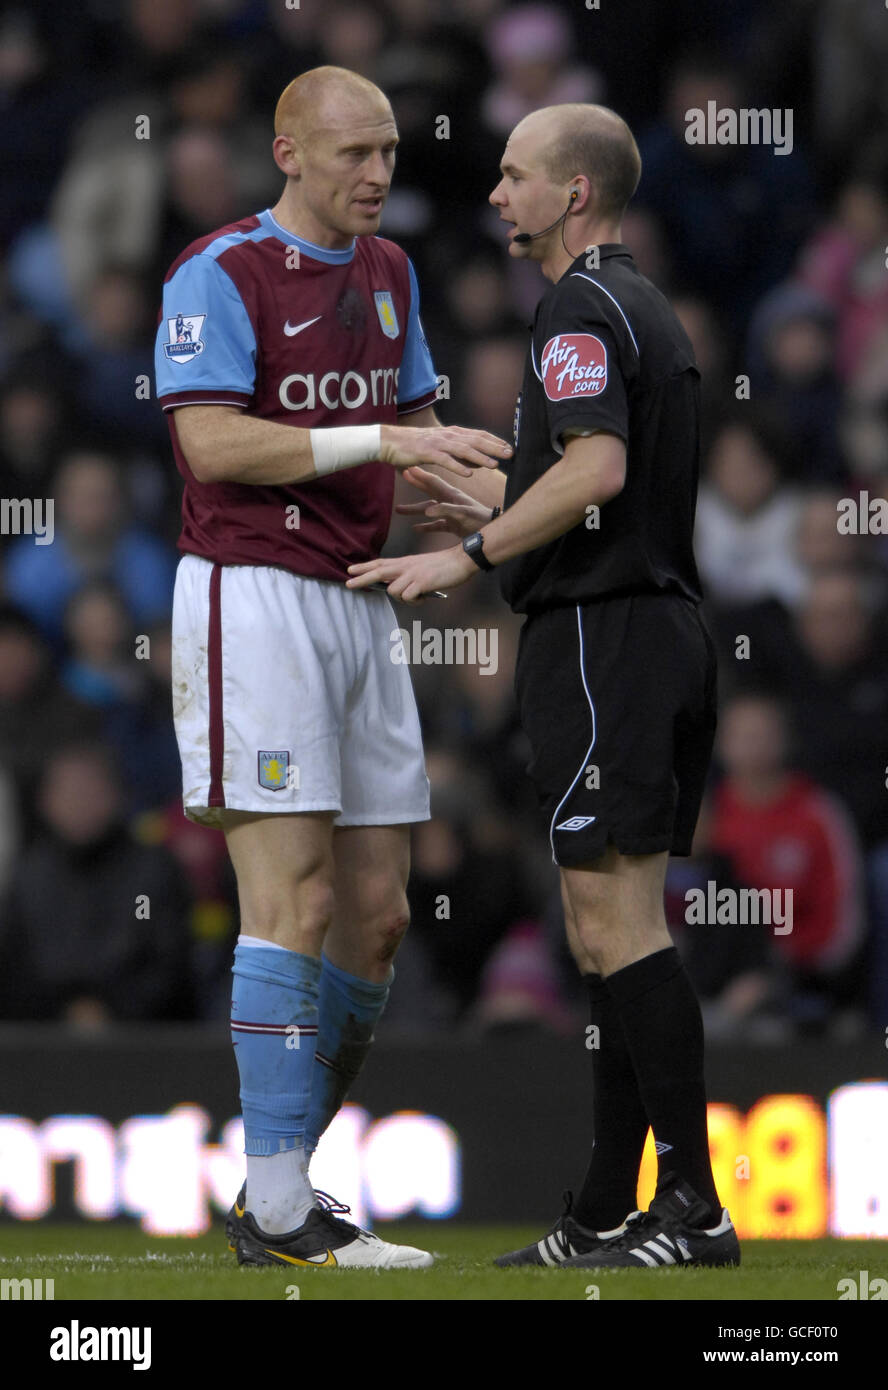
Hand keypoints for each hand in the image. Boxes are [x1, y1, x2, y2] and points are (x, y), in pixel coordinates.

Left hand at [347, 543, 476, 602]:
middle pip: (378, 572)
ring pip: (394, 591)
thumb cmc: (443, 566)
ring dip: (403, 599)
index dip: (365, 567)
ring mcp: (413, 574)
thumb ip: (407, 575)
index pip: (380, 563)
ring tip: (418, 597)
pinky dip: (415, 602)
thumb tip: (396, 589)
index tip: (350, 570)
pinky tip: (424, 597)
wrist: (461, 560)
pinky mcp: (422, 583)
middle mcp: (406, 566)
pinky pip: (408, 598)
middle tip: (347, 584)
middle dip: (362, 579)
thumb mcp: (421, 566)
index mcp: (405, 562)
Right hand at [379, 423, 510, 477]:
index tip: (510, 448)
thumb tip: (476, 462)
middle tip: (510, 454)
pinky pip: (445, 460)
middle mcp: (448, 435)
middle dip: (494, 448)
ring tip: (495, 465)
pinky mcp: (426, 452)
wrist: (389, 442)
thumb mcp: (440, 448)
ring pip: (464, 450)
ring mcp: (438, 443)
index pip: (479, 435)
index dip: (495, 441)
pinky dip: (458, 466)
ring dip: (481, 458)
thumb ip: (458, 454)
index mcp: (452, 433)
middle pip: (476, 441)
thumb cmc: (415, 446)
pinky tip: (469, 473)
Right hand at [395, 466, 497, 538]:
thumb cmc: (480, 522)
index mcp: (452, 495)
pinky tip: (416, 528)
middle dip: (416, 484)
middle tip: (403, 474)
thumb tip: (427, 510)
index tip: (409, 468)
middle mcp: (450, 501)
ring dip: (414, 509)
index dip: (421, 476)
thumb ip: (445, 511)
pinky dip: (426, 526)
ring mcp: (450, 513)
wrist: (493, 535)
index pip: (434, 482)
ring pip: (428, 509)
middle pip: (429, 491)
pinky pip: (436, 525)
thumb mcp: (462, 515)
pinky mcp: (453, 526)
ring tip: (398, 509)